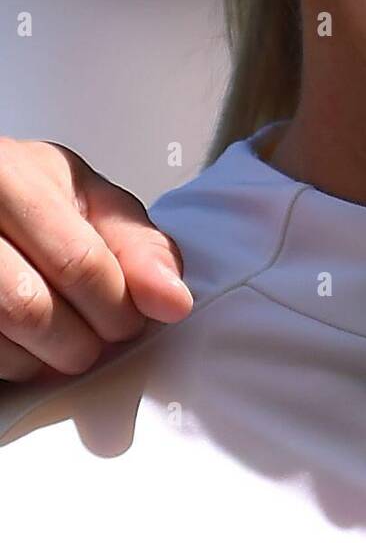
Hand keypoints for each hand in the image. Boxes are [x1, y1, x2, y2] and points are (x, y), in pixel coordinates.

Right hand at [0, 138, 191, 383]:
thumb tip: (173, 301)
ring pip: (6, 340)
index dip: (118, 304)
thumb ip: (135, 242)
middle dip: (86, 338)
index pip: (79, 263)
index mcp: (10, 178)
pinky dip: (18, 365)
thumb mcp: (86, 196)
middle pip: (34, 309)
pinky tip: (29, 344)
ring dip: (49, 358)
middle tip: (103, 333)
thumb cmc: (27, 195)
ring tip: (68, 338)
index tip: (135, 316)